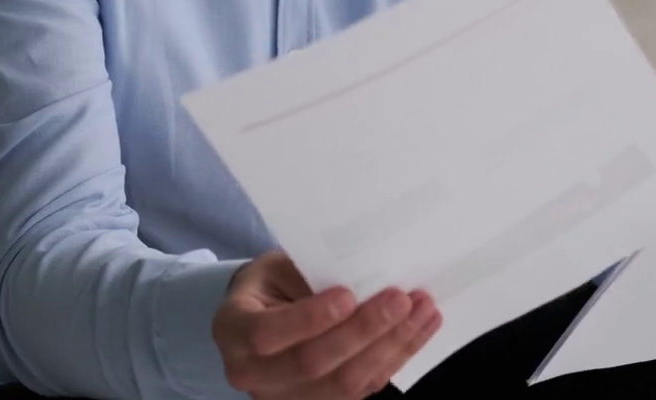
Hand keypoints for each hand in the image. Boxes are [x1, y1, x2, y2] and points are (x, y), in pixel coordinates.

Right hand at [214, 251, 442, 398]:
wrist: (259, 318)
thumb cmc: (269, 285)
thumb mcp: (276, 268)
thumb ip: (309, 276)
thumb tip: (364, 279)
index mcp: (233, 332)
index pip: (267, 334)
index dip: (309, 319)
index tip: (347, 295)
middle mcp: (253, 373)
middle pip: (312, 363)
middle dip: (363, 331)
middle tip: (400, 299)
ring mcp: (286, 396)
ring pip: (344, 383)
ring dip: (390, 347)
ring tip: (422, 311)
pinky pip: (362, 389)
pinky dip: (394, 358)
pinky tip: (418, 329)